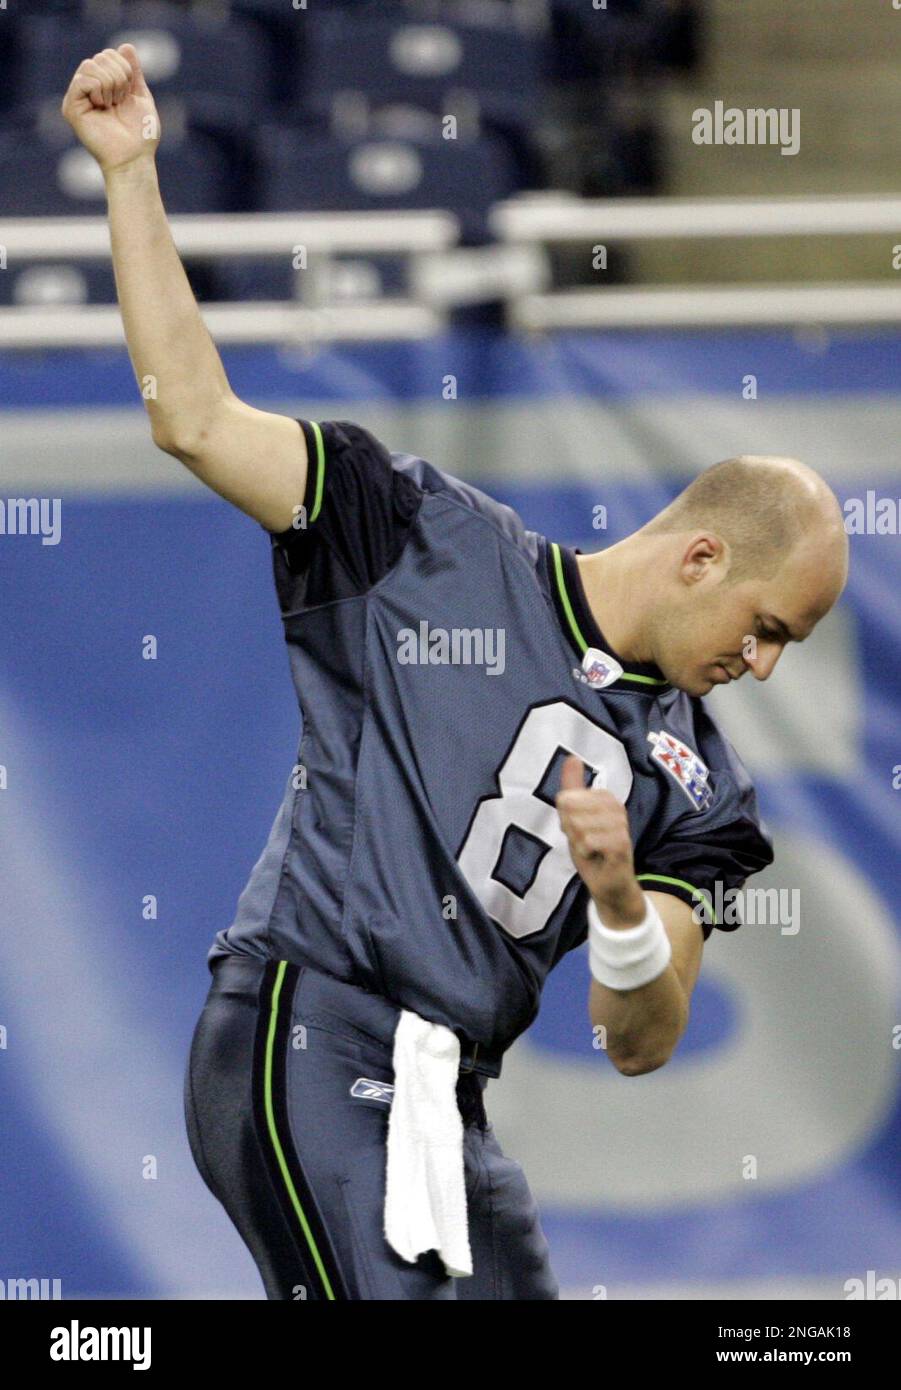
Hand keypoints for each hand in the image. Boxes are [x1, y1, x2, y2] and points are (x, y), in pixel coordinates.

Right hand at [61, 44, 159, 174]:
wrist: (134, 158)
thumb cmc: (140, 135)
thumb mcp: (141, 96)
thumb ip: (133, 72)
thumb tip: (126, 46)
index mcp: (103, 85)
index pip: (109, 54)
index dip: (125, 69)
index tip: (128, 95)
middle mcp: (88, 89)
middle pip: (100, 57)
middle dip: (119, 77)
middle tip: (120, 103)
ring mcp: (78, 97)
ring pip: (90, 64)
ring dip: (110, 84)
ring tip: (112, 106)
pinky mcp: (71, 107)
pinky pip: (83, 79)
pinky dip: (99, 90)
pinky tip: (102, 107)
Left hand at [556, 754, 644, 926]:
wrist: (608, 883)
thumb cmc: (593, 849)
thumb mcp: (576, 817)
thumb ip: (573, 787)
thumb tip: (572, 757)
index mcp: (605, 798)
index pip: (566, 798)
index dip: (565, 818)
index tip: (578, 829)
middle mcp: (616, 806)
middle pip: (570, 809)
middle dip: (570, 829)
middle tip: (584, 841)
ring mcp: (621, 824)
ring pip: (579, 825)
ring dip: (578, 842)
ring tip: (591, 849)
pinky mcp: (622, 844)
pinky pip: (589, 840)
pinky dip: (586, 852)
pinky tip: (596, 856)